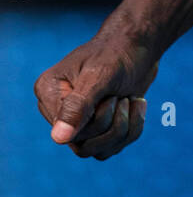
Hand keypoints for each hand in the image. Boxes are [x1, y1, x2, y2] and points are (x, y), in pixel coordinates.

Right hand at [34, 31, 158, 159]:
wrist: (140, 45)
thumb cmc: (118, 53)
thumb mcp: (99, 76)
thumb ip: (78, 106)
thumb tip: (58, 138)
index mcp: (48, 92)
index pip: (66, 132)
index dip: (97, 120)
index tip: (111, 95)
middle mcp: (58, 110)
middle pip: (82, 146)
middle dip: (113, 123)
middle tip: (121, 96)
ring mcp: (77, 122)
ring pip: (99, 151)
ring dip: (125, 127)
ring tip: (130, 99)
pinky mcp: (96, 129)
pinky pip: (112, 148)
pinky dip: (132, 129)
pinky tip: (136, 105)